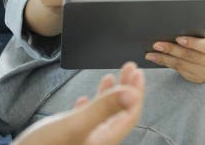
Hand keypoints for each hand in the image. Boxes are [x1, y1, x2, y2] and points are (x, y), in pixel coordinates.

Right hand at [13, 62, 144, 144]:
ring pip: (103, 115)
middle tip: (131, 67)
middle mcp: (97, 142)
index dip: (136, 92)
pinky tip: (84, 99)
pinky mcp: (68, 140)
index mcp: (103, 141)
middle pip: (119, 114)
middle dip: (127, 89)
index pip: (129, 115)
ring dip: (109, 95)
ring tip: (111, 77)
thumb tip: (132, 94)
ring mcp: (82, 141)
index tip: (137, 71)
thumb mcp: (75, 125)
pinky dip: (89, 107)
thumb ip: (103, 108)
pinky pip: (85, 121)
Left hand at [145, 29, 204, 82]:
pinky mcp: (197, 79)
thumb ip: (196, 32)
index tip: (177, 38)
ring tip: (150, 54)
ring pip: (182, 65)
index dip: (191, 43)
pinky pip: (179, 71)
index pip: (204, 46)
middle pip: (189, 56)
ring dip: (164, 59)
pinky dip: (167, 64)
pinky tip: (157, 59)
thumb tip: (174, 29)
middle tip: (156, 44)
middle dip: (171, 50)